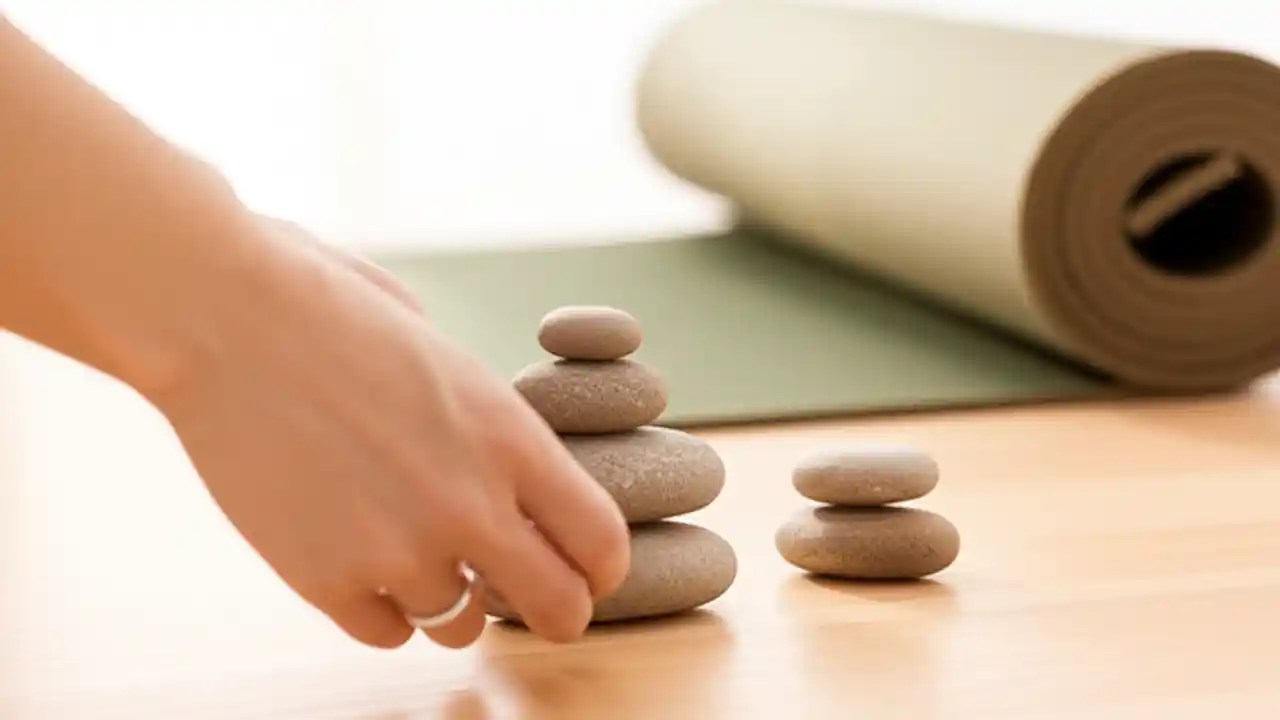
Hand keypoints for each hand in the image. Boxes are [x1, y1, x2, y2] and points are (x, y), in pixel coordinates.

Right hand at [149, 216, 629, 648]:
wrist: (222, 317)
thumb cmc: (334, 310)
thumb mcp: (444, 355)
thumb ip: (487, 426)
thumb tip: (504, 472)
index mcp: (512, 438)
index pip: (600, 544)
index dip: (599, 568)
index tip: (585, 571)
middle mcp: (470, 505)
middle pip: (558, 609)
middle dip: (555, 612)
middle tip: (534, 602)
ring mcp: (397, 551)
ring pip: (463, 627)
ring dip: (454, 602)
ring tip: (422, 560)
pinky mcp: (325, 582)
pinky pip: (387, 634)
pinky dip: (385, 610)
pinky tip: (365, 565)